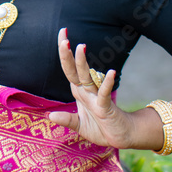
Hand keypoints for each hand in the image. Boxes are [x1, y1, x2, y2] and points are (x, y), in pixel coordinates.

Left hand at [48, 28, 135, 148]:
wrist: (122, 137)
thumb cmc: (101, 128)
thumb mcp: (80, 126)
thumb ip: (67, 120)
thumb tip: (50, 115)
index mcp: (79, 92)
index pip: (68, 69)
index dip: (64, 54)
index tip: (62, 34)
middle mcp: (86, 91)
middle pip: (73, 69)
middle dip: (67, 53)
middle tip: (64, 35)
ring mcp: (95, 97)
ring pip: (87, 77)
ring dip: (83, 62)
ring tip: (81, 46)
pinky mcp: (106, 107)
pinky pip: (105, 93)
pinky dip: (107, 83)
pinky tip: (110, 72)